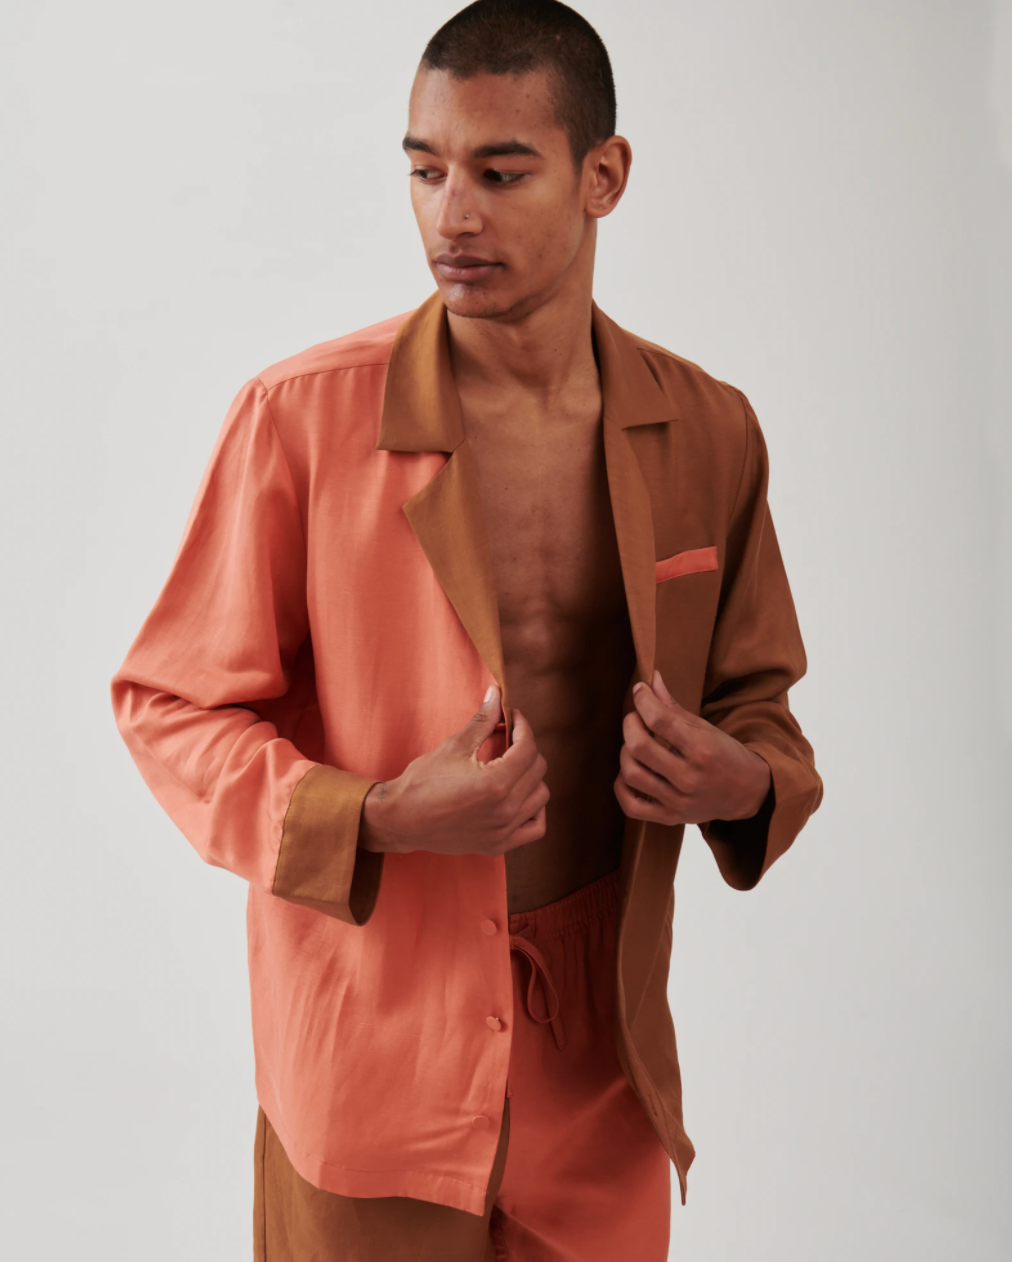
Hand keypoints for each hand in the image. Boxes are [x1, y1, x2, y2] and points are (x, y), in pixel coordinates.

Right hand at [359, 685, 548, 855]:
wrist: (401, 819)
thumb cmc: (422, 782)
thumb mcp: (454, 746)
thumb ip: (482, 720)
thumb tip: (496, 693)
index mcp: (495, 783)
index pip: (528, 749)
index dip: (524, 727)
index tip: (514, 718)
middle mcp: (504, 809)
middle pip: (537, 770)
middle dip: (527, 748)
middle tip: (511, 739)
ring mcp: (503, 830)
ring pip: (541, 796)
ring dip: (531, 777)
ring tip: (513, 766)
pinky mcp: (499, 844)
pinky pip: (536, 827)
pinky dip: (535, 811)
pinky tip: (521, 797)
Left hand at [614, 671, 770, 826]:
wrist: (747, 793)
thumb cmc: (725, 755)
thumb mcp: (705, 728)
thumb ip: (673, 707)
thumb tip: (651, 679)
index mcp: (702, 750)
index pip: (660, 720)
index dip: (643, 700)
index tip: (640, 691)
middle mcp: (689, 777)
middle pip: (639, 747)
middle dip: (630, 724)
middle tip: (635, 718)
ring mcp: (677, 801)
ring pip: (631, 774)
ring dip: (625, 752)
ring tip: (635, 745)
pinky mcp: (669, 817)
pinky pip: (631, 806)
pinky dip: (621, 787)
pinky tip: (629, 772)